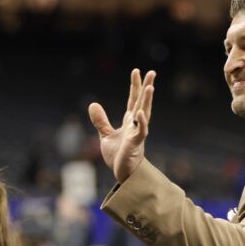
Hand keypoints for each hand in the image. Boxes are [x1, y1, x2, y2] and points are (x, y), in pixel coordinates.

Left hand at [88, 69, 155, 183]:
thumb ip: (100, 120)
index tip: (137, 71)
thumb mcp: (105, 135)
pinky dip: (141, 122)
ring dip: (147, 101)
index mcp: (129, 122)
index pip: (133, 100)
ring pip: (144, 114)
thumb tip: (92, 104)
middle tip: (152, 72)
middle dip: (146, 87)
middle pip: (141, 102)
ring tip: (150, 87)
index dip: (134, 86)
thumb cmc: (118, 156)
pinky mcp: (136, 144)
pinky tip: (139, 112)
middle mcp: (136, 125)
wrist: (122, 174)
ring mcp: (137, 134)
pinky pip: (140, 132)